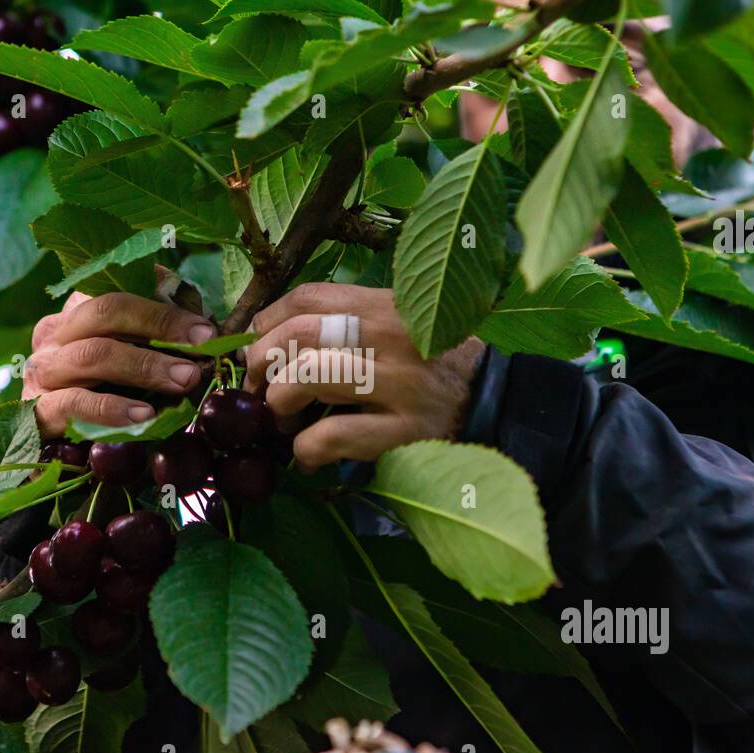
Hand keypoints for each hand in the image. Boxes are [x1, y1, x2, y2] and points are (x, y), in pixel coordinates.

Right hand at [24, 291, 215, 435]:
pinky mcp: (38, 410)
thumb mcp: (134, 359)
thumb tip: (205, 329)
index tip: (205, 329)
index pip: (119, 292)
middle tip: (201, 349)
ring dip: (144, 367)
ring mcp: (43, 371)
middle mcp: (55, 335)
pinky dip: (112, 407)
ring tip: (183, 381)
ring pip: (91, 355)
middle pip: (104, 313)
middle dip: (158, 327)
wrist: (56, 444)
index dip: (164, 308)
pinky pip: (73, 402)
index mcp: (77, 312)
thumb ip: (161, 338)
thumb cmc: (106, 392)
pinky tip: (143, 415)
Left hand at [243, 283, 485, 469]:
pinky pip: (332, 436)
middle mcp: (390, 337)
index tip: (258, 347)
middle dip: (262, 364)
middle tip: (259, 390)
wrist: (495, 402)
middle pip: (298, 334)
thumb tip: (276, 337)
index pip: (308, 297)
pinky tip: (309, 456)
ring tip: (284, 421)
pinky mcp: (404, 432)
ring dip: (280, 402)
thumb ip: (350, 321)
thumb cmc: (436, 364)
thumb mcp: (401, 324)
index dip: (268, 322)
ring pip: (309, 377)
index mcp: (385, 306)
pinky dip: (306, 449)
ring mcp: (398, 385)